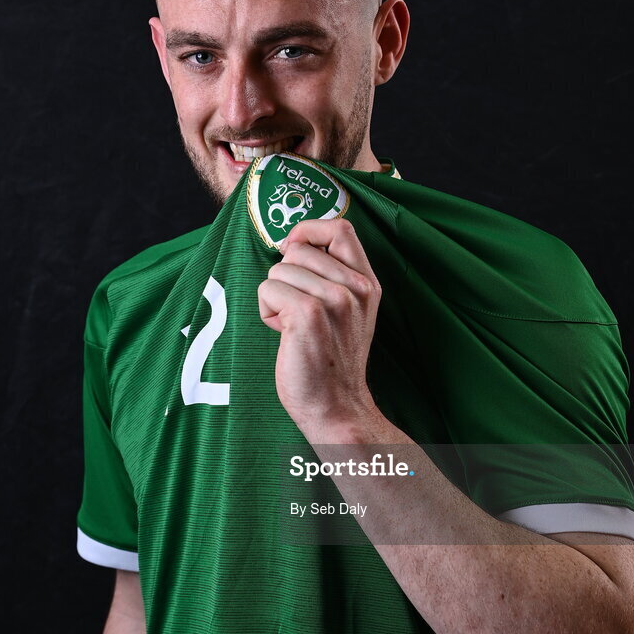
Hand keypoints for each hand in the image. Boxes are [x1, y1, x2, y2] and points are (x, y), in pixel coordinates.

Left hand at [257, 219, 380, 437]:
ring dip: (275, 296)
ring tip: (293, 325)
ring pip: (279, 270)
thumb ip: (332, 275)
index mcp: (367, 283)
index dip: (309, 230)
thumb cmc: (331, 358)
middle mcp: (355, 288)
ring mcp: (334, 300)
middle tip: (298, 309)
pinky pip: (268, 289)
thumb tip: (292, 242)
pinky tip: (283, 333)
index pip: (340, 227)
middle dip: (286, 275)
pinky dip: (267, 310)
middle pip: (299, 249)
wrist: (335, 406)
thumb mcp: (349, 310)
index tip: (294, 249)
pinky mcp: (308, 315)